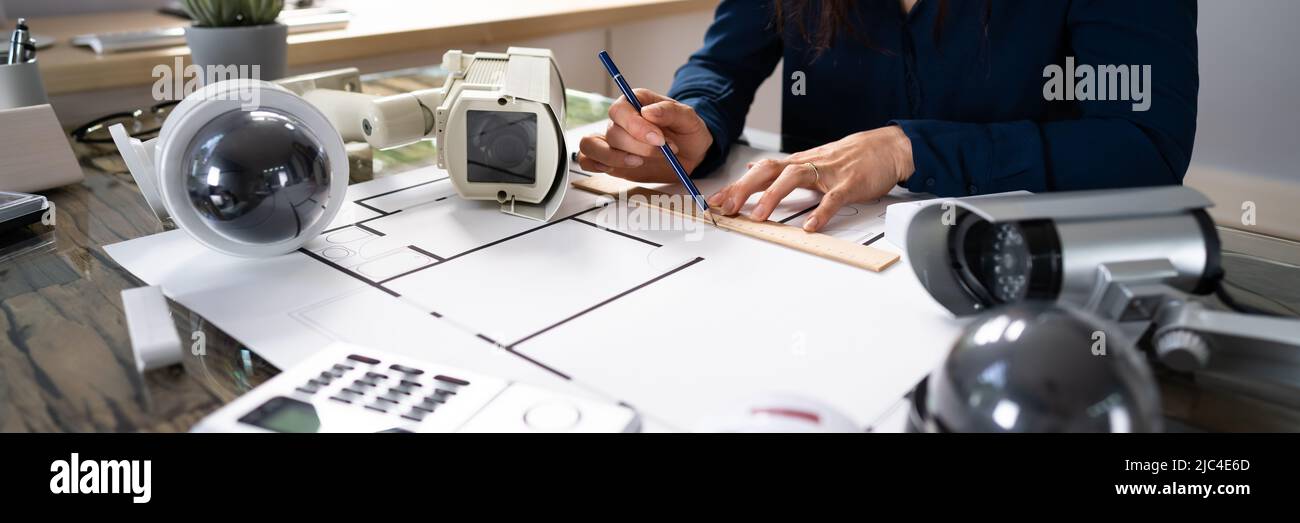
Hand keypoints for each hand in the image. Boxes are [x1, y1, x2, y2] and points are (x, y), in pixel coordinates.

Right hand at [577, 89, 713, 183]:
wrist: (691, 153)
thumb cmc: (687, 131)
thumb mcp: (688, 118)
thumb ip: (670, 112)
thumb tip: (648, 112)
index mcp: (636, 102)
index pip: (621, 110)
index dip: (636, 126)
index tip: (659, 139)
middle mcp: (621, 120)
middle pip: (613, 132)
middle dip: (638, 147)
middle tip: (664, 153)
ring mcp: (613, 141)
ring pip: (593, 146)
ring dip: (614, 158)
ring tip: (639, 163)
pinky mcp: (610, 159)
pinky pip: (587, 159)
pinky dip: (594, 164)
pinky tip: (613, 168)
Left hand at [707, 126, 914, 231]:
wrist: (890, 146)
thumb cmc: (853, 156)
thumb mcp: (812, 158)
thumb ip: (784, 167)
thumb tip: (754, 168)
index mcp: (799, 162)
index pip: (760, 171)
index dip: (736, 185)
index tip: (715, 201)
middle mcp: (809, 165)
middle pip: (769, 171)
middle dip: (744, 188)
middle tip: (726, 207)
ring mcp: (829, 173)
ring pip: (794, 179)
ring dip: (773, 197)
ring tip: (758, 217)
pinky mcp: (850, 184)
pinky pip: (832, 198)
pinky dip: (820, 213)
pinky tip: (810, 227)